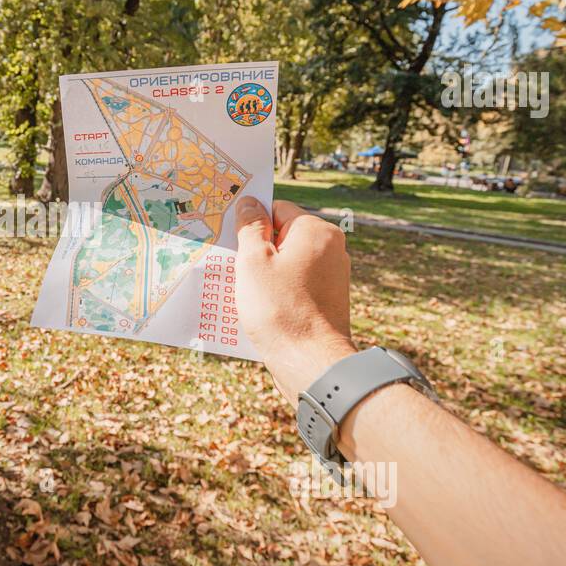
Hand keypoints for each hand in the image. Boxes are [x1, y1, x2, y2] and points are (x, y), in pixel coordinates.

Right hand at [234, 195, 355, 403]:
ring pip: (288, 263)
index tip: (232, 240)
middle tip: (233, 267)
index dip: (252, 223)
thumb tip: (248, 202)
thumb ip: (250, 227)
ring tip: (245, 293)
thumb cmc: (280, 310)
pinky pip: (296, 285)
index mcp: (316, 231)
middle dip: (257, 250)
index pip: (277, 209)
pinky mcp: (328, 301)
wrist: (311, 363)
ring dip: (265, 274)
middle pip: (283, 237)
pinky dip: (278, 292)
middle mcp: (331, 249)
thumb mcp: (253, 262)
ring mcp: (332, 276)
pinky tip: (261, 309)